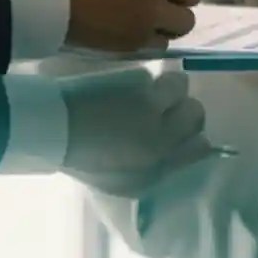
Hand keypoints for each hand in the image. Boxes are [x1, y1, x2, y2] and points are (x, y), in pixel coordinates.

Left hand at [63, 70, 212, 194]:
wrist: (56, 126)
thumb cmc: (88, 160)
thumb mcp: (126, 181)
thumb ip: (160, 167)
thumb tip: (182, 155)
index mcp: (160, 153)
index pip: (201, 144)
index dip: (194, 140)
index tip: (183, 139)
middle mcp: (162, 124)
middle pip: (196, 111)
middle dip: (185, 112)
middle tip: (166, 115)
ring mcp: (149, 97)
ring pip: (178, 85)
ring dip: (168, 90)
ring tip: (148, 97)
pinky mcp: (133, 76)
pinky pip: (149, 76)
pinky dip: (142, 82)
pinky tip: (125, 90)